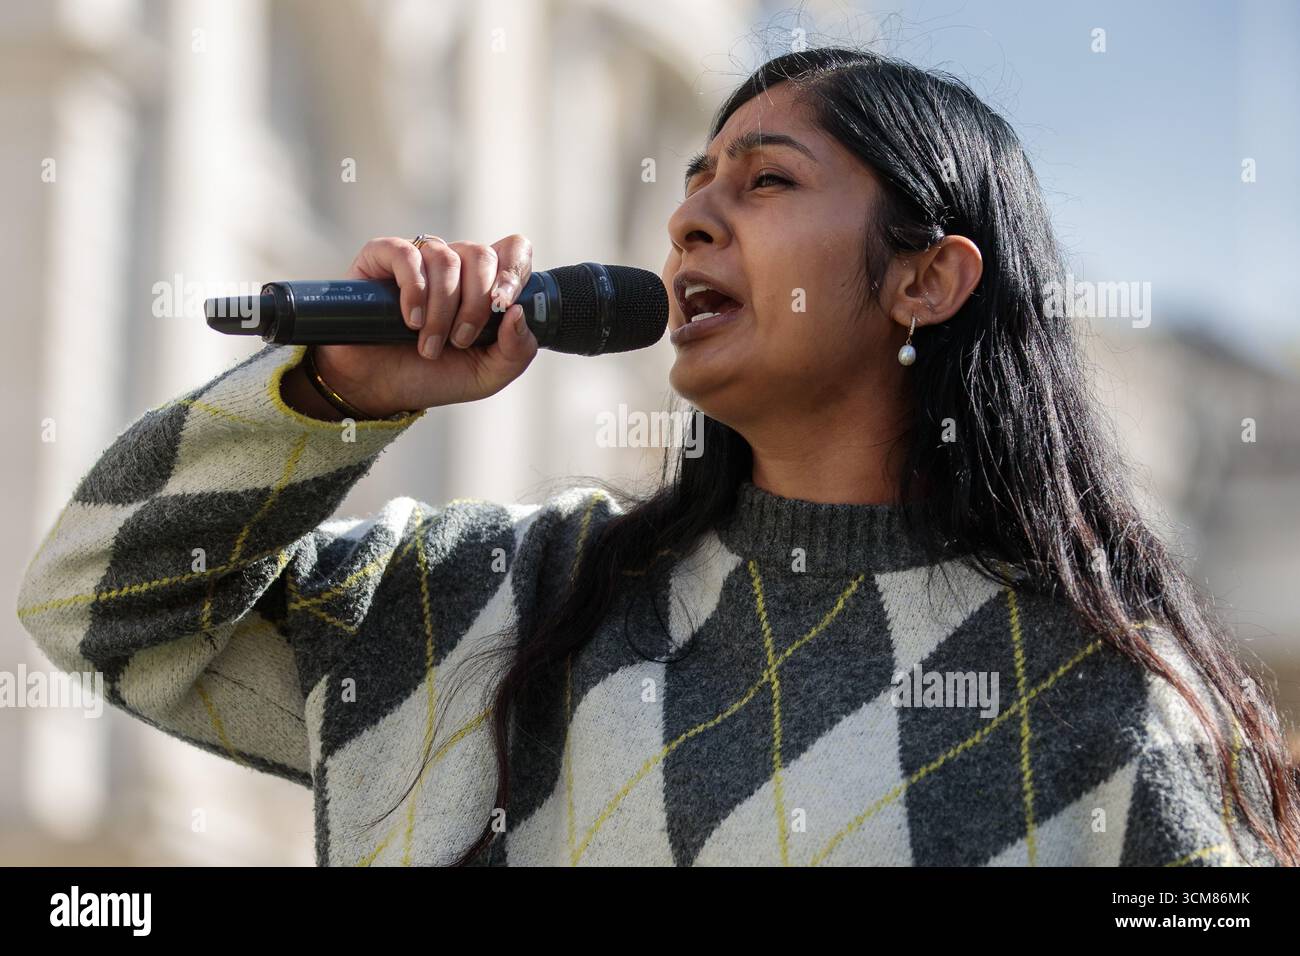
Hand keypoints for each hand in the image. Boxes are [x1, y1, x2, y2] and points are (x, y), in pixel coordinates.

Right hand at [290, 234, 538, 416]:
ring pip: (445, 258)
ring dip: (441, 309)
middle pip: (481, 255)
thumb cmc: (434, 377)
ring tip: (429, 345)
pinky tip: (411, 320)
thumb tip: (518, 312)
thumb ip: (517, 351)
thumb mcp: (488, 375)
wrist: (379, 388)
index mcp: (486, 283)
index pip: (514, 250)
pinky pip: (407, 255)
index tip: (503, 305)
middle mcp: (456, 264)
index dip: (514, 271)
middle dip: (475, 304)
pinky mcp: (383, 256)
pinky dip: (414, 290)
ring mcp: (420, 257)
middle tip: (460, 341)